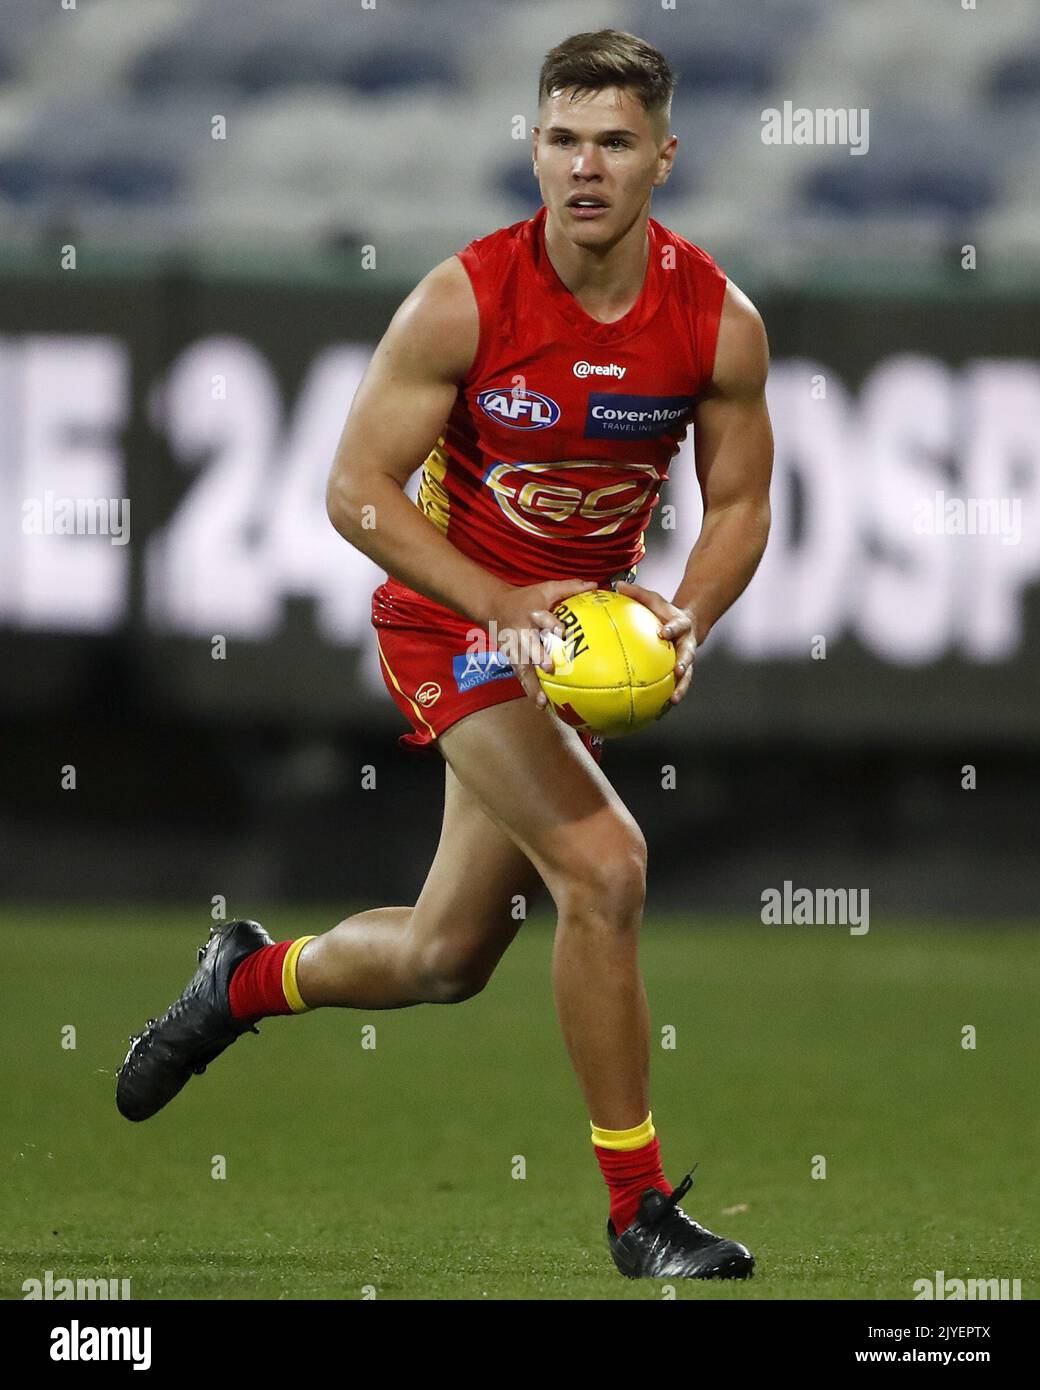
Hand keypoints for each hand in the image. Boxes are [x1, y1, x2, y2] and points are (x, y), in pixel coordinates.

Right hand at [489, 578, 599, 706]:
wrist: (494, 608)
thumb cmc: (526, 599)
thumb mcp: (545, 589)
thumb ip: (569, 587)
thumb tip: (595, 585)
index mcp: (530, 613)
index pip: (540, 618)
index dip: (550, 624)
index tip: (560, 630)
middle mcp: (521, 632)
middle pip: (528, 646)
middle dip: (537, 656)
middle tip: (549, 668)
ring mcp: (514, 649)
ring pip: (522, 667)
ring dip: (531, 684)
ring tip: (541, 700)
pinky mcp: (512, 660)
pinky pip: (521, 676)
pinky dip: (530, 690)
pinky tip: (541, 704)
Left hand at [614, 580, 696, 706]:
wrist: (687, 625)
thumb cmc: (664, 612)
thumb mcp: (653, 599)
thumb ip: (637, 593)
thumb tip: (616, 585)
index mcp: (680, 626)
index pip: (678, 626)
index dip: (673, 629)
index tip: (664, 632)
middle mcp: (686, 646)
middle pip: (688, 656)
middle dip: (684, 665)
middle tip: (678, 672)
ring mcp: (686, 661)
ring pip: (686, 677)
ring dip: (681, 689)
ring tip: (672, 702)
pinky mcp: (681, 674)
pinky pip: (674, 687)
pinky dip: (667, 700)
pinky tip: (657, 714)